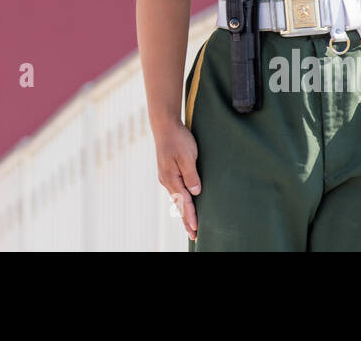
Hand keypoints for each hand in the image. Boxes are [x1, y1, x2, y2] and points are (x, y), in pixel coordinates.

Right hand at [154, 121, 200, 239]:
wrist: (164, 125)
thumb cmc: (177, 139)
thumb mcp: (187, 156)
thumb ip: (191, 175)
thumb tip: (195, 192)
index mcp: (171, 178)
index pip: (184, 202)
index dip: (191, 217)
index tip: (196, 230)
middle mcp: (167, 180)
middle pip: (178, 204)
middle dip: (186, 220)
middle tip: (193, 236)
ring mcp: (166, 176)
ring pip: (177, 198)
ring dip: (183, 212)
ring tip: (189, 225)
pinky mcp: (168, 171)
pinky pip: (176, 191)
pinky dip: (180, 201)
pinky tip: (183, 204)